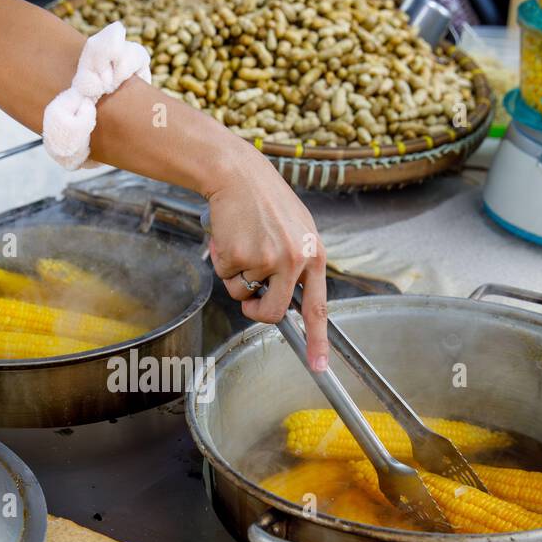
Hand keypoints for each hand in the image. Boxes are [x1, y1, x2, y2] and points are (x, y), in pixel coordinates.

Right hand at [205, 148, 328, 370]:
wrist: (238, 174)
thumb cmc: (264, 203)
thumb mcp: (296, 230)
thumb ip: (297, 265)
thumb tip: (287, 302)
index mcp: (313, 255)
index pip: (318, 308)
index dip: (318, 341)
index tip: (319, 367)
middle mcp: (294, 259)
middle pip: (272, 312)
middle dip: (254, 311)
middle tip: (248, 297)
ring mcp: (267, 258)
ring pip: (243, 293)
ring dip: (235, 275)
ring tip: (241, 242)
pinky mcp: (241, 254)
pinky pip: (225, 276)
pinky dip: (222, 260)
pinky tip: (230, 236)